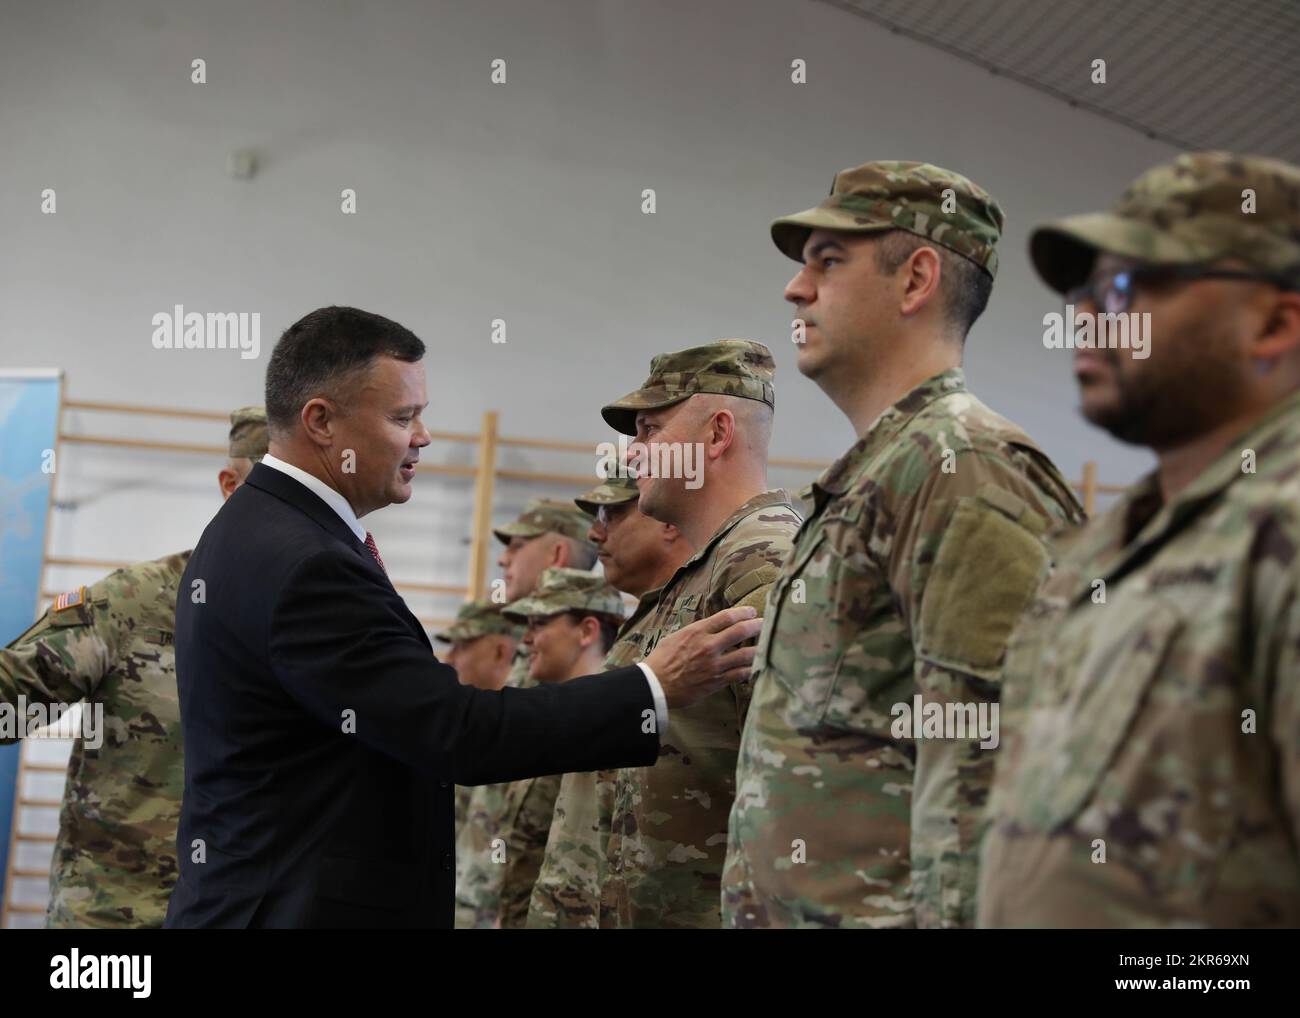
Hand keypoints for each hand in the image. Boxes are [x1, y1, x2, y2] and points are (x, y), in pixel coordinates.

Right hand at [643, 606, 764, 709]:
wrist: (656, 686)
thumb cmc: (661, 661)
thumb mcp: (675, 637)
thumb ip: (694, 632)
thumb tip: (708, 627)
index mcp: (697, 632)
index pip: (726, 616)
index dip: (743, 612)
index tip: (751, 612)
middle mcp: (708, 646)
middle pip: (740, 631)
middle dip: (756, 626)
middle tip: (764, 624)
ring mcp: (714, 664)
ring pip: (746, 654)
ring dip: (759, 648)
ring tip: (766, 645)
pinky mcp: (717, 681)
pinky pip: (740, 674)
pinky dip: (750, 669)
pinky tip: (756, 666)